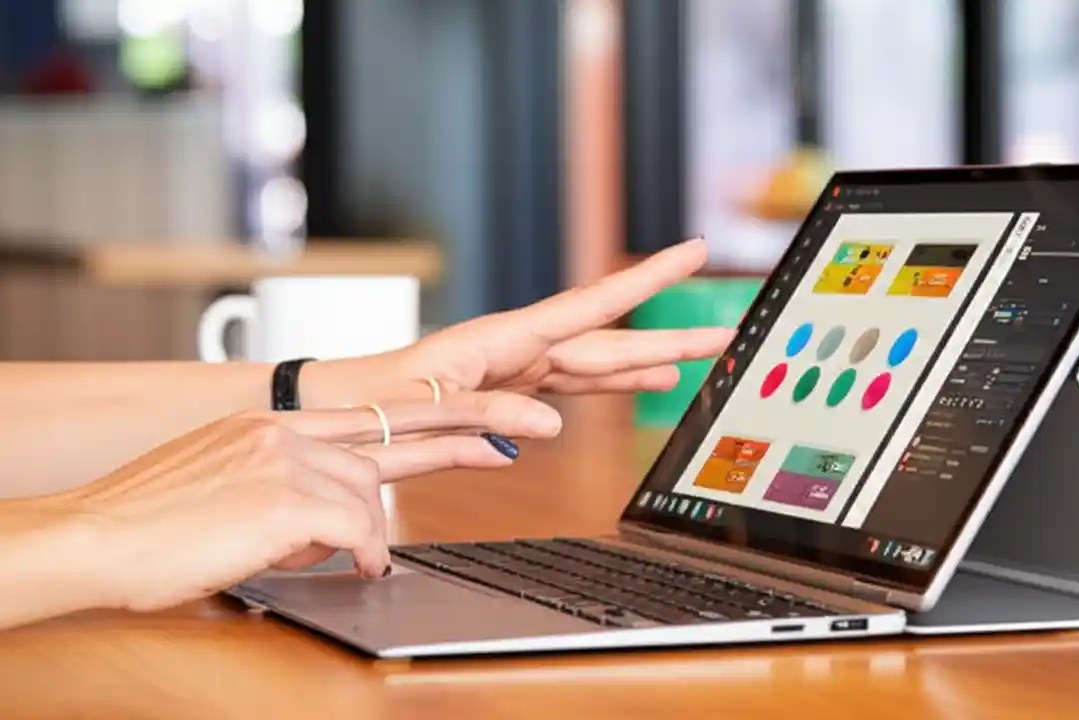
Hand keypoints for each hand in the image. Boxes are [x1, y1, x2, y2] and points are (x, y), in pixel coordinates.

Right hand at [48, 393, 559, 612]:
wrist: (95, 535)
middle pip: (403, 431)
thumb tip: (338, 520)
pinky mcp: (286, 498)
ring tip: (343, 556)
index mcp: (275, 424)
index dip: (439, 415)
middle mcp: (289, 430)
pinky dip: (361, 554)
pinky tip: (351, 565)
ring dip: (366, 536)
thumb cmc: (151, 522)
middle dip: (475, 430)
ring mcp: (289, 460)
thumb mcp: (225, 484)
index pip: (380, 413)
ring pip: (371, 497)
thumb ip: (291, 489)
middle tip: (534, 426)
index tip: (488, 415)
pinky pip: (357, 530)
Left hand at [304, 238, 734, 405]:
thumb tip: (554, 428)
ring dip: (650, 359)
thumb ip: (491, 416)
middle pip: (611, 338)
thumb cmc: (373, 401)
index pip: (591, 303)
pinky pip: (576, 384)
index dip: (647, 280)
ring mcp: (521, 368)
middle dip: (671, 333)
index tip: (692, 252)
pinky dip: (615, 385)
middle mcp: (521, 347)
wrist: (340, 406)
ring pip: (600, 361)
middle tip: (727, 329)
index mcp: (503, 338)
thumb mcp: (427, 411)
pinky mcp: (514, 389)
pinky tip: (646, 384)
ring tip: (701, 355)